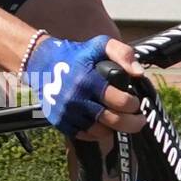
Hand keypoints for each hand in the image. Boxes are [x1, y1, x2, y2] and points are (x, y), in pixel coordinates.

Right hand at [23, 34, 145, 139]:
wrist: (41, 62)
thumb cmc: (76, 53)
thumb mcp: (100, 44)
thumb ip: (123, 54)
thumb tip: (139, 74)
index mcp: (88, 80)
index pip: (120, 101)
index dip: (133, 105)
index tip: (136, 103)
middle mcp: (76, 99)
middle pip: (113, 121)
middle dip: (132, 123)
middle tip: (139, 121)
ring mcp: (67, 113)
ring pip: (100, 131)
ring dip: (114, 128)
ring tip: (120, 121)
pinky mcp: (59, 122)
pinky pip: (85, 135)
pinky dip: (97, 133)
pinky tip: (103, 124)